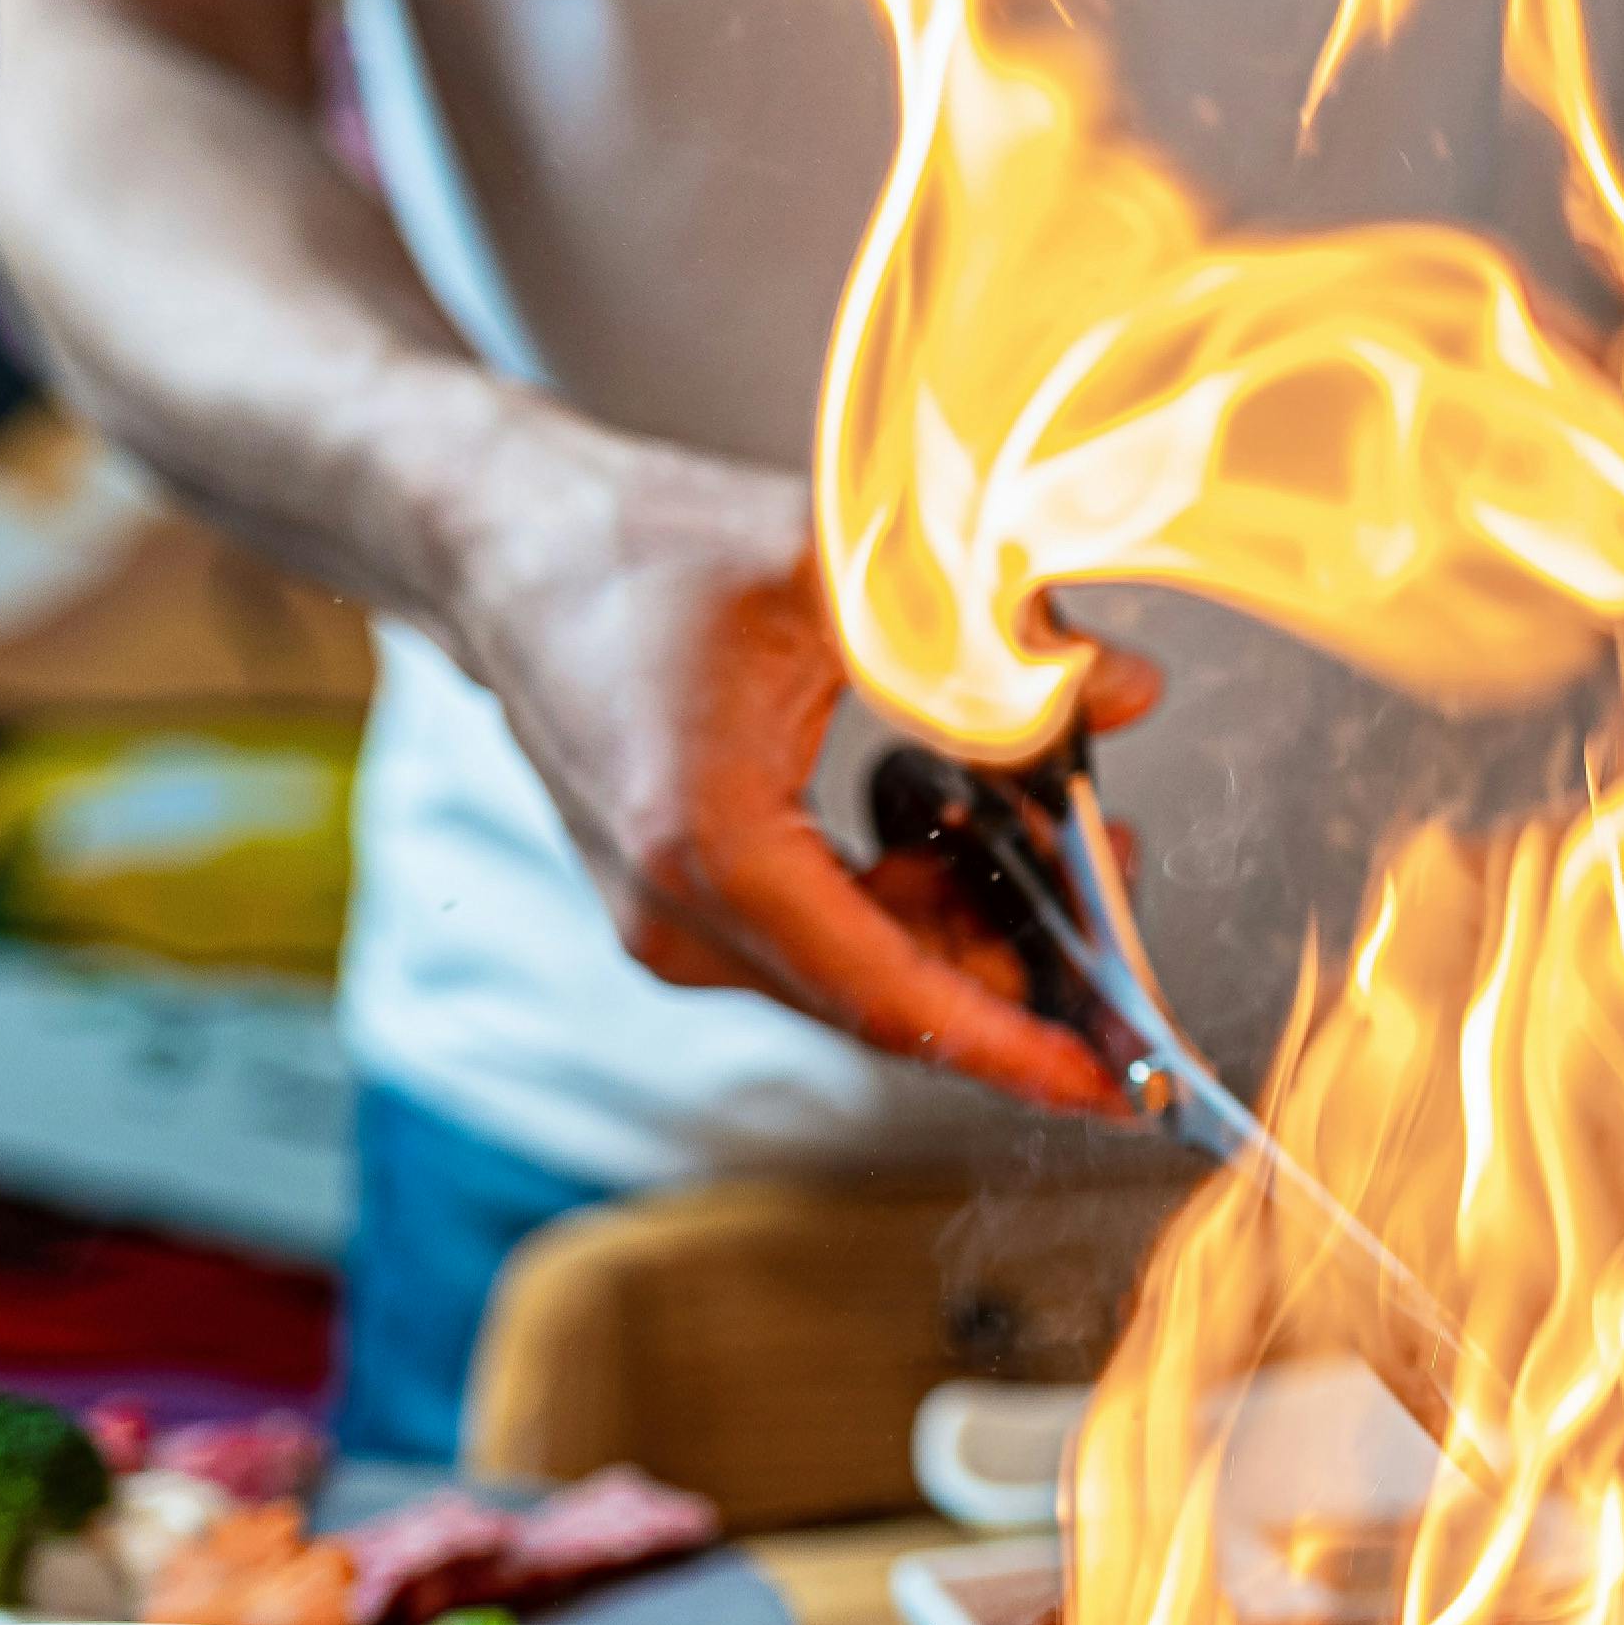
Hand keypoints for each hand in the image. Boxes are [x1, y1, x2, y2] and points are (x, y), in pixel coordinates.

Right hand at [440, 406, 1141, 1112]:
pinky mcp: (683, 902)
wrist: (497, 538)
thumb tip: (1126, 691)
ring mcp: (674, 923)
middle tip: (1120, 872)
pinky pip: (830, 939)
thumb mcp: (837, 566)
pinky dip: (913, 903)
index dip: (1023, 1049)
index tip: (1123, 1086)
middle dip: (1024, 963)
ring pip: (868, 973)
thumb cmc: (638, 546)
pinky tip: (968, 827)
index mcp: (712, 856)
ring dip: (973, 924)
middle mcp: (681, 920)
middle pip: (894, 1001)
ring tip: (1059, 826)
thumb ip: (989, 634)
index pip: (896, 999)